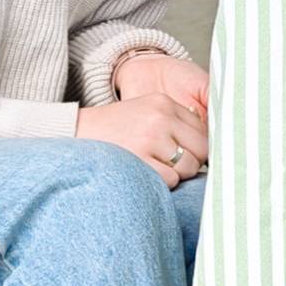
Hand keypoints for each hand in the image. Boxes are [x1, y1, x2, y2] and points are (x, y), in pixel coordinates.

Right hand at [80, 60, 206, 185]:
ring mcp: (150, 139)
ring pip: (187, 167)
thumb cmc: (115, 129)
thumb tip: (209, 146)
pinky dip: (162, 183)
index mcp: (163, 103)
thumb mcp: (145, 111)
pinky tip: (147, 173)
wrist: (76, 134)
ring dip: (177, 174)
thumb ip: (175, 121)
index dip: (199, 147)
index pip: (203, 130)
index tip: (191, 154)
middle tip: (175, 165)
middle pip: (201, 150)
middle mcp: (160, 118)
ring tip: (156, 167)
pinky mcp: (140, 160)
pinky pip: (170, 180)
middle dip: (192, 161)